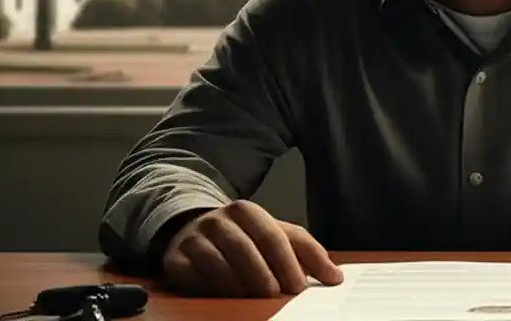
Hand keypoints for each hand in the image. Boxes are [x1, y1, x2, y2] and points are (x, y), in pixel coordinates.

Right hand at [162, 199, 342, 297]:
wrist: (194, 230)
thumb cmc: (245, 237)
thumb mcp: (277, 236)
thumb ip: (307, 252)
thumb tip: (335, 277)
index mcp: (247, 211)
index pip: (271, 237)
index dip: (287, 264)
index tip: (299, 288)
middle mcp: (218, 220)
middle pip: (245, 250)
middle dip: (264, 277)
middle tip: (277, 297)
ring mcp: (195, 238)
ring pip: (218, 264)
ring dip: (239, 286)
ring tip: (254, 300)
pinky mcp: (175, 258)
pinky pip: (193, 277)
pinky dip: (211, 290)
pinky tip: (226, 298)